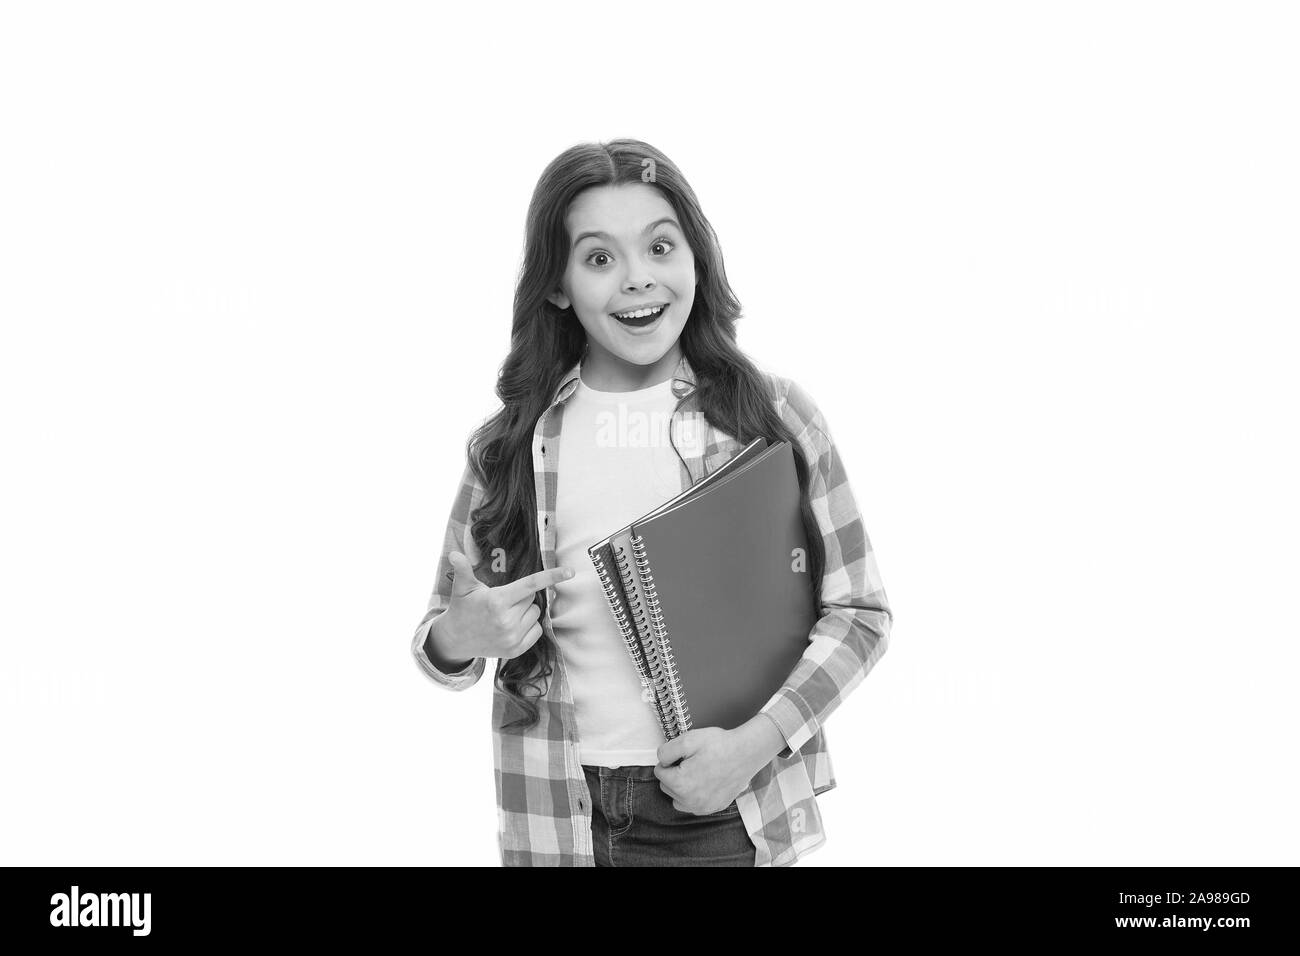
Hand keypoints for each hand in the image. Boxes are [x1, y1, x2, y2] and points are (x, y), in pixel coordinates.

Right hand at [436, 551, 573, 661]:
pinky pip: (537, 630)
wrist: (456, 640)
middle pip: (533, 598)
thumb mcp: (462, 588)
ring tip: (506, 614)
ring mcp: (513, 638)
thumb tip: (454, 554)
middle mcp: (507, 621)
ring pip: (536, 614)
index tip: (570, 572)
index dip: (551, 576)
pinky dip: (529, 626)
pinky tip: (512, 626)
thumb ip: (462, 570)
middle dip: (522, 596)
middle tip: (504, 600)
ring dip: (526, 611)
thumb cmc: (463, 608)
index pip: (530, 585)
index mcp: (498, 601)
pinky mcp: (516, 650)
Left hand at [652, 726, 757, 815]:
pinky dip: (695, 795)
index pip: (659, 772)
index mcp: (680, 784)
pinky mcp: (714, 808)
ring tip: (697, 772)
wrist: (746, 752)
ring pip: (678, 799)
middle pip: (667, 786)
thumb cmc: (718, 745)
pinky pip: (694, 805)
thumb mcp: (687, 739)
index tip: (684, 755)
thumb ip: (666, 751)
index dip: (670, 760)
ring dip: (682, 787)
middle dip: (675, 774)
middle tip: (692, 761)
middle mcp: (689, 801)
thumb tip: (662, 761)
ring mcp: (703, 807)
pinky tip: (706, 782)